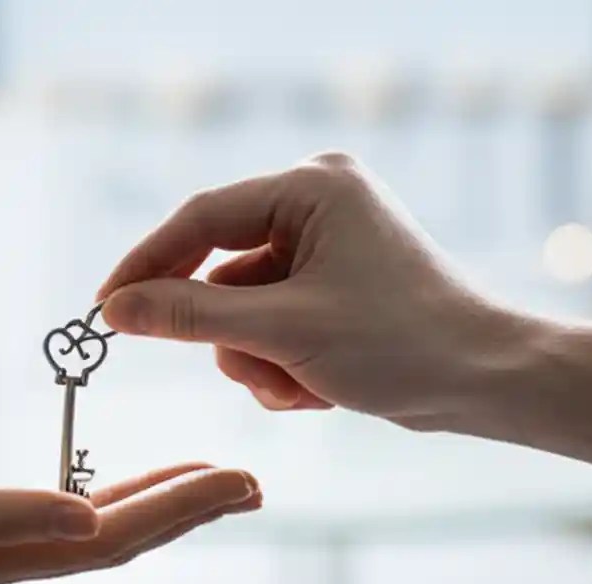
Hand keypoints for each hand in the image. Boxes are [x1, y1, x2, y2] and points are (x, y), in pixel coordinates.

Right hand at [0, 392, 260, 583]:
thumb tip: (86, 525)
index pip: (104, 541)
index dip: (176, 511)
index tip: (239, 480)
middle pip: (111, 543)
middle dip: (185, 513)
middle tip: (253, 483)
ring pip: (92, 533)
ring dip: (156, 508)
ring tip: (214, 482)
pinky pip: (60, 515)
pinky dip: (109, 499)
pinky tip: (134, 483)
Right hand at [97, 152, 529, 429]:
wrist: (487, 385)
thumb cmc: (402, 344)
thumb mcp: (283, 331)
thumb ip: (190, 315)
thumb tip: (113, 309)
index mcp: (312, 187)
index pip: (201, 218)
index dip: (147, 265)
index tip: (104, 309)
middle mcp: (317, 204)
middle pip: (219, 269)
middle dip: (232, 334)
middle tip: (254, 367)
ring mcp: (325, 248)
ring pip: (239, 309)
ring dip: (259, 359)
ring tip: (303, 384)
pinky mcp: (331, 288)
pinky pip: (270, 324)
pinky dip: (281, 365)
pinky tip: (318, 388)